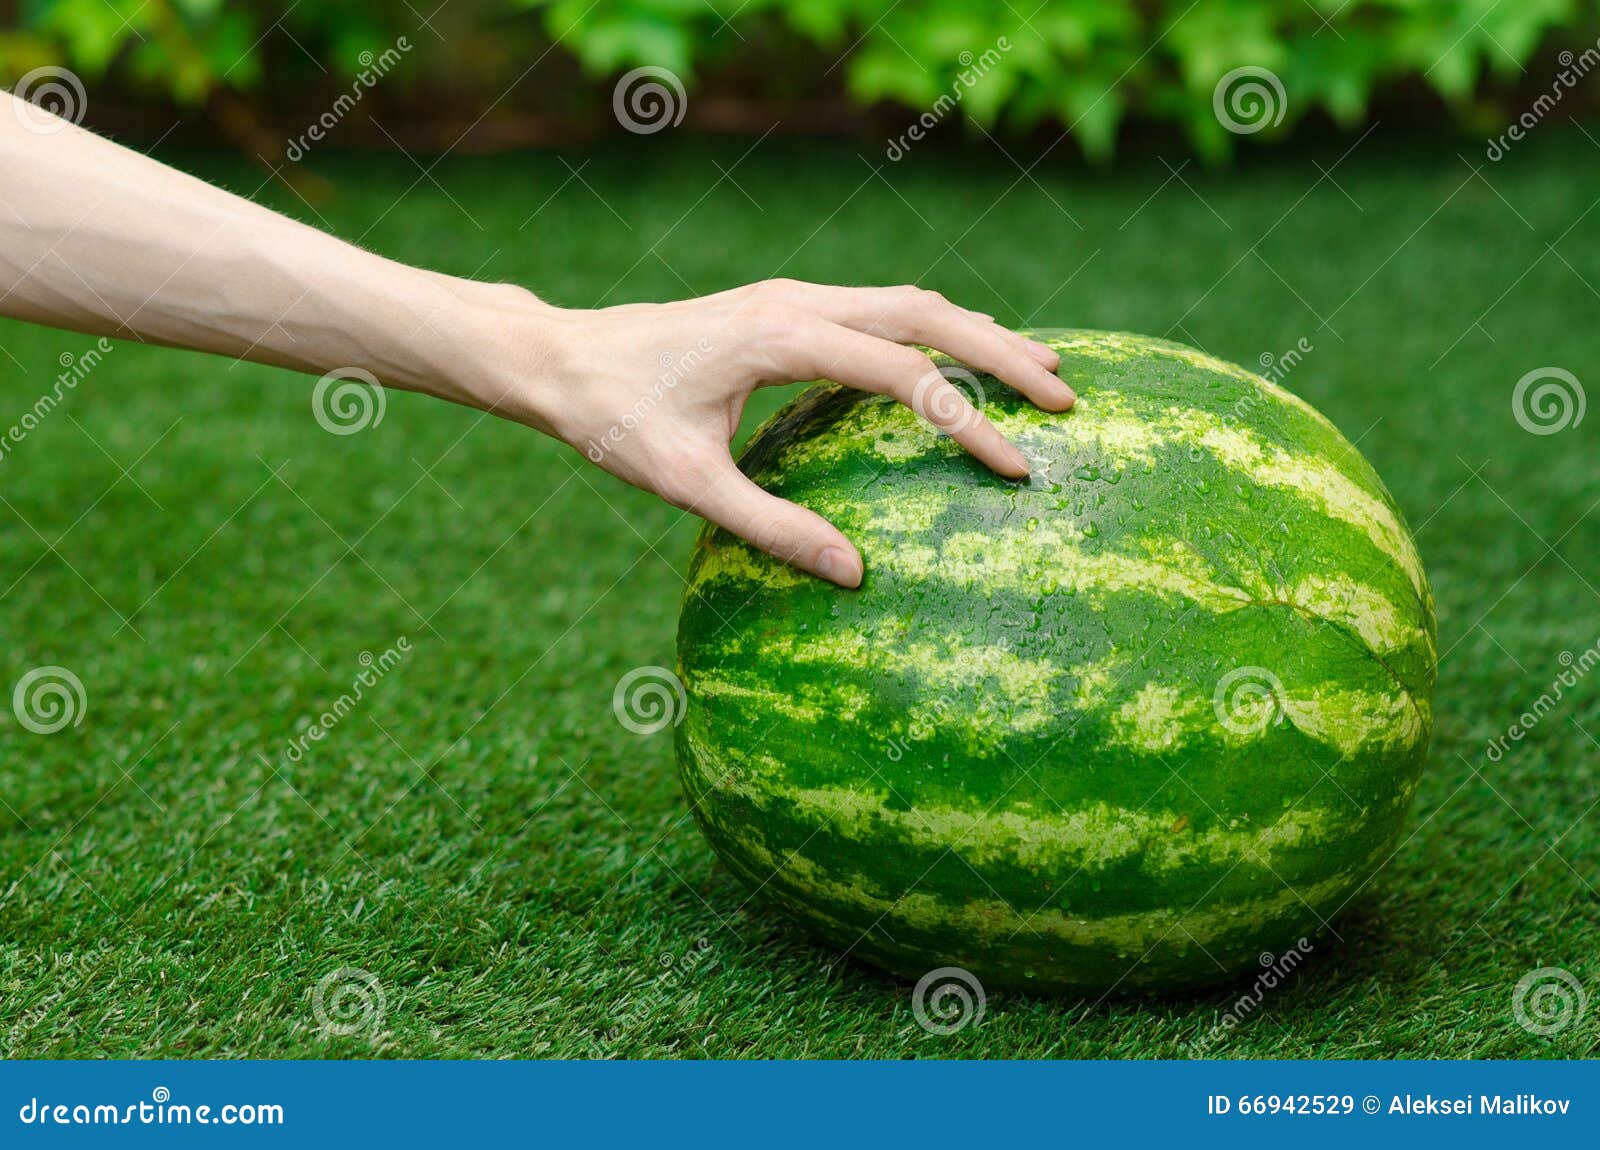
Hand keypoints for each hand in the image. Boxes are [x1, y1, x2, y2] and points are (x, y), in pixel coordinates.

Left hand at [519, 280, 1071, 587]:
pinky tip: (961, 361)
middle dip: (1004, 352)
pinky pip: (881, 310)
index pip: (904, 374)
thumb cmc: (615, 421)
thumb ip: (773, 528)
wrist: (563, 359)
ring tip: (1043, 368)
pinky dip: (935, 331)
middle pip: (929, 313)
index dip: (968, 422)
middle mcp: (799, 301)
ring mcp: (796, 297)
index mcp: (781, 335)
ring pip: (911, 302)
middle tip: (1068, 399)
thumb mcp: (687, 486)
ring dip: (977, 331)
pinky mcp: (789, 307)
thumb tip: (857, 575)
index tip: (1018, 468)